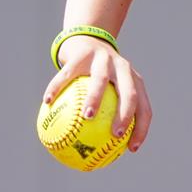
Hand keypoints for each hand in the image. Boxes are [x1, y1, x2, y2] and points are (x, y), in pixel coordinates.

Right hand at [43, 34, 151, 151]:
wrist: (86, 40)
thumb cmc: (99, 76)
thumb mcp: (110, 91)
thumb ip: (108, 116)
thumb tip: (99, 151)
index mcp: (134, 82)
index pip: (145, 108)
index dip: (142, 129)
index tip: (131, 149)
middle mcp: (123, 69)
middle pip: (130, 93)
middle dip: (125, 114)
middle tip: (115, 134)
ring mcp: (103, 59)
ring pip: (100, 80)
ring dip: (95, 99)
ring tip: (86, 117)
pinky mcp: (82, 53)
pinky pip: (68, 73)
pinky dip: (57, 87)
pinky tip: (47, 102)